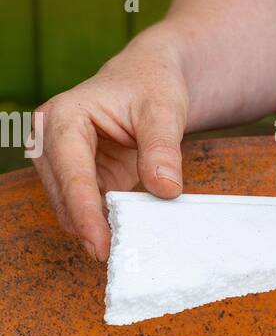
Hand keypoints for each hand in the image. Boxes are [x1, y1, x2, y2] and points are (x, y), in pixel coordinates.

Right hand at [34, 28, 189, 261]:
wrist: (149, 77)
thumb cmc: (153, 85)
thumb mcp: (165, 111)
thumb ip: (162, 150)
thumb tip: (165, 190)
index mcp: (64, 117)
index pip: (71, 174)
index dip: (85, 212)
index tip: (100, 246)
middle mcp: (50, 138)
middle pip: (63, 195)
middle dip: (86, 227)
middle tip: (117, 258)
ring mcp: (59, 160)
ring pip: (68, 207)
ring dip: (93, 228)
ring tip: (123, 250)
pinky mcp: (76, 175)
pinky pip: (84, 207)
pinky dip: (101, 223)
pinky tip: (122, 236)